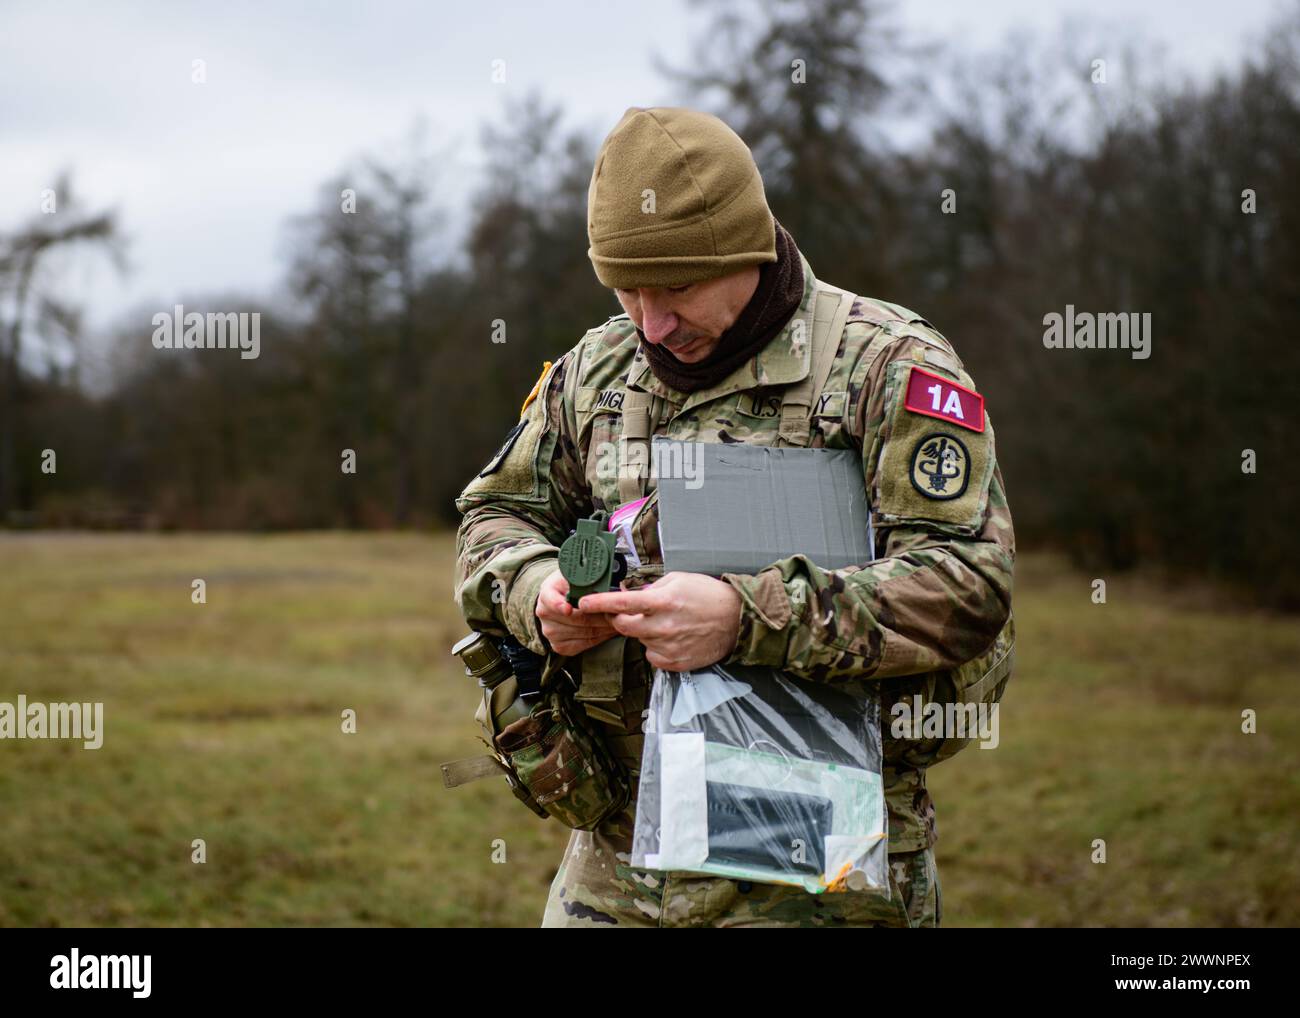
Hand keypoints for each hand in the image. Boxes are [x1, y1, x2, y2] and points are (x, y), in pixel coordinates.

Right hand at [535, 568, 619, 656]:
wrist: (563, 599)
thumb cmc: (574, 585)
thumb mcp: (579, 576)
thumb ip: (592, 580)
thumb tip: (615, 587)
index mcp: (547, 591)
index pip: (551, 599)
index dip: (559, 605)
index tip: (568, 609)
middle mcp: (544, 613)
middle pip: (575, 619)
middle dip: (600, 616)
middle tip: (618, 612)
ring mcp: (550, 631)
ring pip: (584, 632)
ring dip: (605, 628)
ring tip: (619, 620)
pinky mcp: (559, 646)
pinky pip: (584, 644)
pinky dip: (601, 638)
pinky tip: (610, 630)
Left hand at [576, 571, 741, 671]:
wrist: (736, 620)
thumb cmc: (709, 596)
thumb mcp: (678, 580)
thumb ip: (652, 589)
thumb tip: (630, 596)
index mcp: (663, 601)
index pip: (622, 602)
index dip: (599, 603)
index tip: (583, 603)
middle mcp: (663, 626)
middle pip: (623, 626)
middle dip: (619, 618)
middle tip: (627, 612)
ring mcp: (669, 646)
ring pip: (639, 640)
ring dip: (644, 632)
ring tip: (666, 623)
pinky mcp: (675, 662)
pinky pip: (652, 656)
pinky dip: (656, 647)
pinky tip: (672, 638)